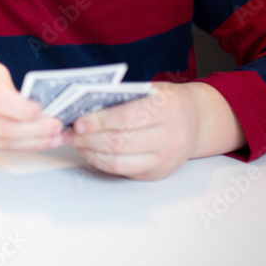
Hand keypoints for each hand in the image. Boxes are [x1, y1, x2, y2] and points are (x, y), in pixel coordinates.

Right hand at [0, 45, 63, 151]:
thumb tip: (33, 111)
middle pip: (1, 127)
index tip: (42, 111)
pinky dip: (10, 146)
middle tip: (56, 128)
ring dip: (27, 143)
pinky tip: (27, 142)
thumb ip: (6, 86)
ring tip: (50, 139)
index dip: (24, 110)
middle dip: (35, 131)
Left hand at [66, 81, 243, 179]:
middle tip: (67, 133)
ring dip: (90, 152)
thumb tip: (83, 108)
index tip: (77, 121)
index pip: (126, 118)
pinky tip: (89, 151)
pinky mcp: (157, 174)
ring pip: (118, 161)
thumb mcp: (150, 91)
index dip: (99, 121)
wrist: (198, 122)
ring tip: (74, 141)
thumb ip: (122, 99)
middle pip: (119, 142)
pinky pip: (122, 171)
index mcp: (167, 109)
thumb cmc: (167, 103)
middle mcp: (170, 137)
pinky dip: (101, 162)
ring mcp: (165, 159)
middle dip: (87, 138)